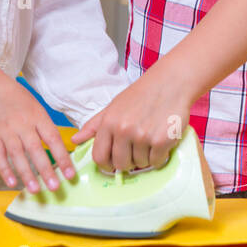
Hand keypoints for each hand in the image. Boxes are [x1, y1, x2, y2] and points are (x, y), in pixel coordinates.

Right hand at [0, 63, 74, 193]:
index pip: (53, 139)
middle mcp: (22, 124)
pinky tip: (13, 183)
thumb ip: (46, 127)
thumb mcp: (36, 107)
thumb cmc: (17, 100)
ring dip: (27, 174)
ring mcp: (6, 131)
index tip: (71, 174)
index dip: (62, 157)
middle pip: (36, 149)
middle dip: (46, 170)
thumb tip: (61, 150)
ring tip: (35, 190)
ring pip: (17, 155)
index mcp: (37, 116)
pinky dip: (5, 170)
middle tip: (55, 187)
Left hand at [71, 63, 191, 173]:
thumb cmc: (142, 94)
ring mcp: (143, 136)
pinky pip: (157, 161)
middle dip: (127, 162)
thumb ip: (94, 125)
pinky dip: (159, 156)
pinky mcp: (162, 141)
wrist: (171, 82)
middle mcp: (124, 130)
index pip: (99, 157)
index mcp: (109, 122)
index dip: (106, 164)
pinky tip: (160, 141)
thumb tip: (75, 140)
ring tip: (149, 140)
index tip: (113, 163)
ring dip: (145, 157)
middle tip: (135, 150)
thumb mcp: (114, 106)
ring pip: (140, 164)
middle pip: (120, 164)